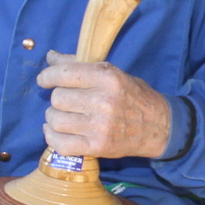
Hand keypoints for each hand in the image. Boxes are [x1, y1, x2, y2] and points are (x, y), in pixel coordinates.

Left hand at [38, 51, 169, 158]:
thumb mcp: (113, 73)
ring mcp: (99, 126)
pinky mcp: (97, 147)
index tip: (44, 80)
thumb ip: (81, 65)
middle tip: (65, 101)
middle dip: (57, 99)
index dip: (48, 77)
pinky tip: (56, 132)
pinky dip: (52, 138)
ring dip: (54, 118)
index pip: (63, 74)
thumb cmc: (134, 97)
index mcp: (108, 77)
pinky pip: (60, 144)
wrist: (159, 127)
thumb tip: (50, 57)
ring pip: (55, 120)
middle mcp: (103, 101)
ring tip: (62, 117)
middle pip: (58, 98)